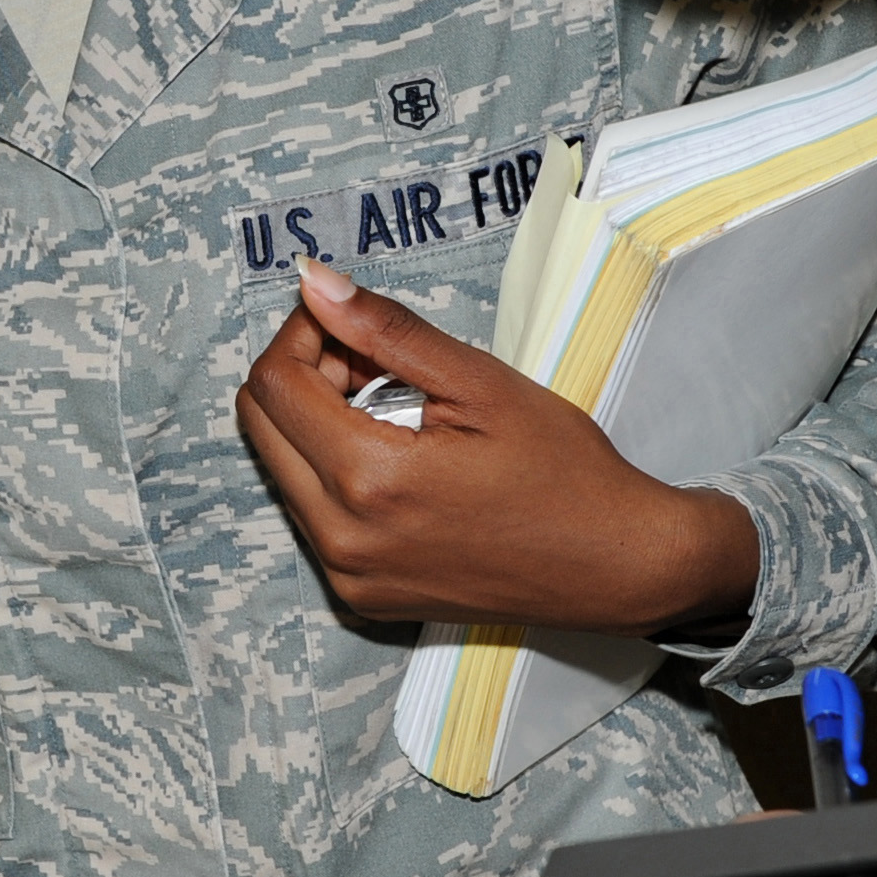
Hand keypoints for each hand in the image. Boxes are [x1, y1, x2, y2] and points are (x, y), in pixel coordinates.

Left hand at [235, 261, 758, 629]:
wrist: (614, 565)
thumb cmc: (564, 473)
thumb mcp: (480, 383)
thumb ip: (386, 331)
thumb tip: (313, 281)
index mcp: (368, 480)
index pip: (273, 384)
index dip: (303, 333)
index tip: (349, 321)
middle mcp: (342, 539)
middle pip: (262, 428)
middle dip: (305, 376)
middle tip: (374, 362)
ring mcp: (348, 576)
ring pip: (284, 471)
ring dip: (321, 426)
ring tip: (400, 411)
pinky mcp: (362, 595)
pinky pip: (314, 517)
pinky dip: (340, 475)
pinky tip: (404, 463)